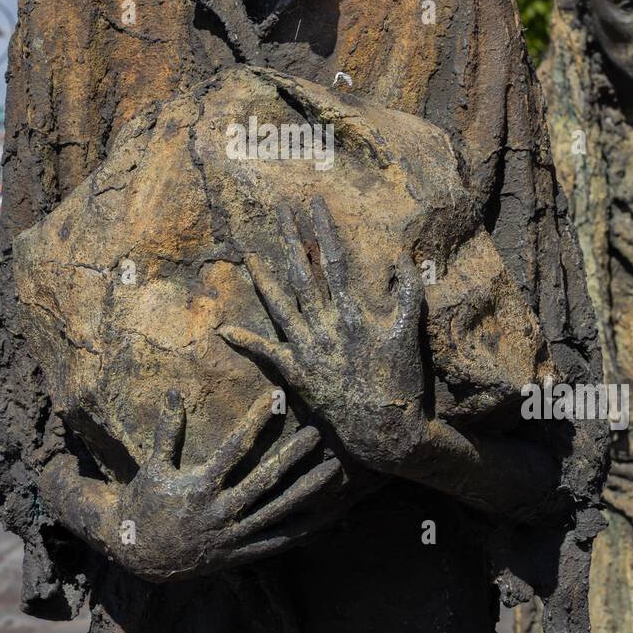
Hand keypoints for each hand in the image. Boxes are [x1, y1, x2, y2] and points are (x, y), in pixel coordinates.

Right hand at [112, 389, 343, 580]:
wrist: (138, 557)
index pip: (234, 449)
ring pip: (278, 511)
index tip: (275, 399)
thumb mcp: (153, 468)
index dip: (255, 422)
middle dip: (292, 455)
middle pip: (264, 480)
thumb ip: (167, 431)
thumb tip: (174, 392)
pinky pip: (278, 541)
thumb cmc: (145, 505)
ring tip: (333, 470)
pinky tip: (327, 516)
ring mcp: (233, 536)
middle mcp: (220, 513)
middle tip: (317, 433)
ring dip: (308, 490)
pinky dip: (304, 530)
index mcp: (199, 488)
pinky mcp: (240, 554)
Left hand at [219, 196, 426, 473]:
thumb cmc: (400, 381)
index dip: (322, 228)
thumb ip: (409, 294)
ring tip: (248, 253)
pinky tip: (223, 329)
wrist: (383, 430)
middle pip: (302, 273)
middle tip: (278, 209)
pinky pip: (266, 353)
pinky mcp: (295, 372)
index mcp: (352, 313)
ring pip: (280, 305)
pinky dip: (245, 340)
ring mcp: (306, 348)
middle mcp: (324, 326)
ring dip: (264, 277)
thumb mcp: (409, 333)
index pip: (333, 260)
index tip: (313, 202)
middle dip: (290, 238)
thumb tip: (402, 256)